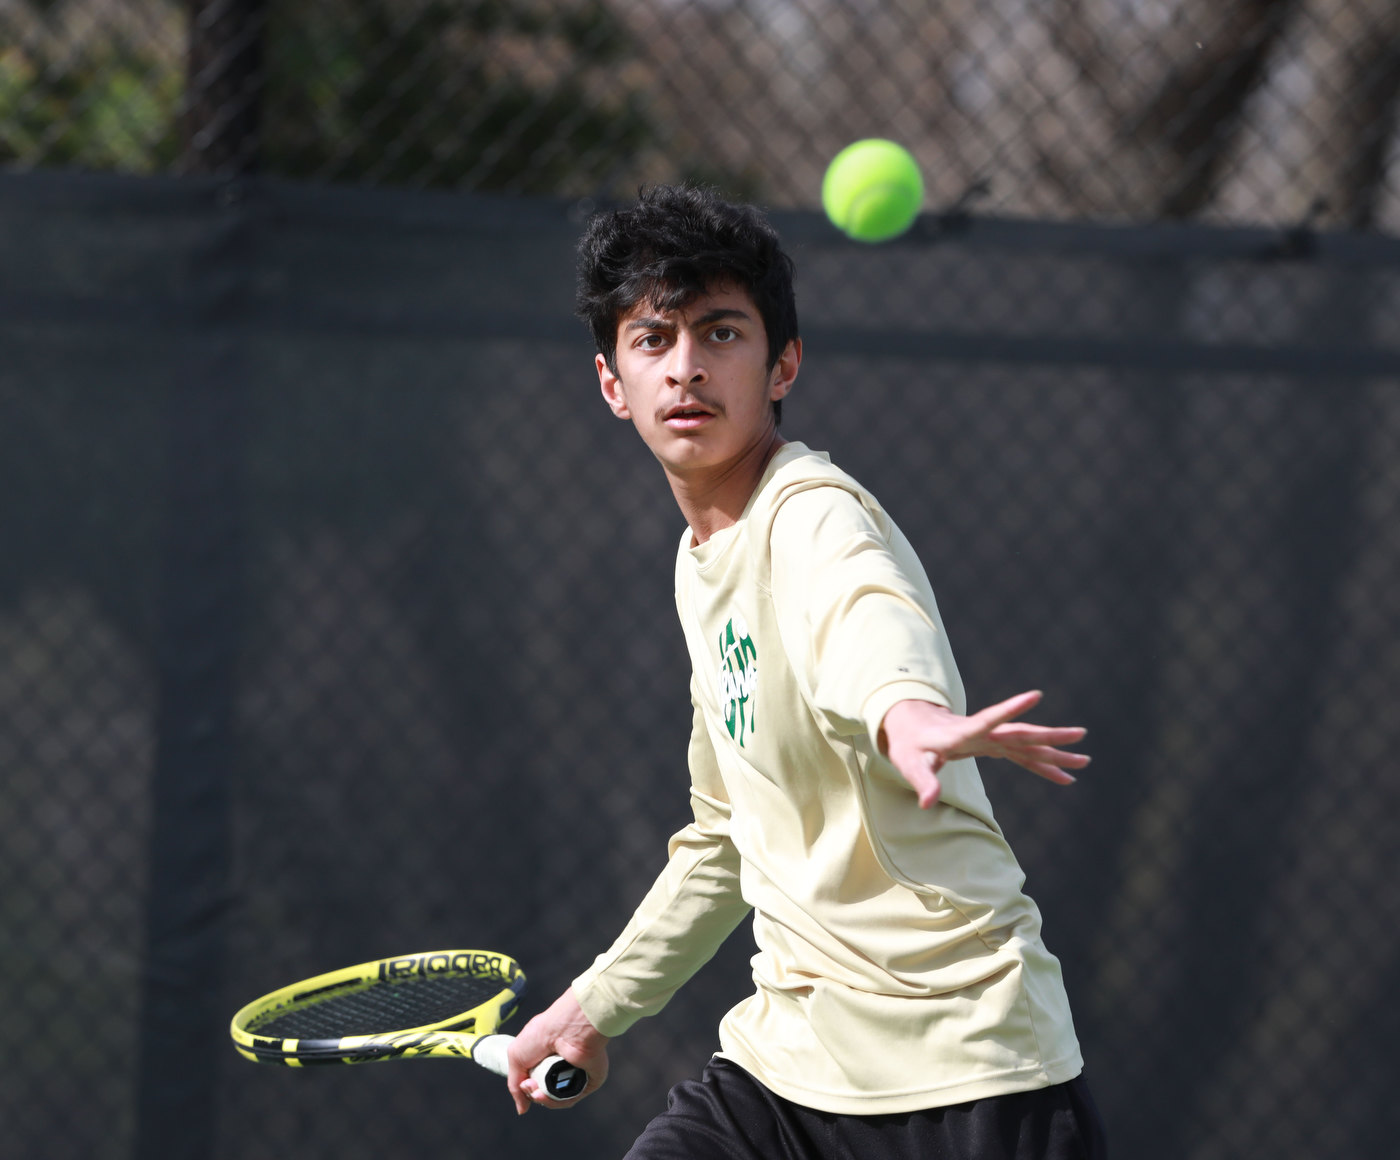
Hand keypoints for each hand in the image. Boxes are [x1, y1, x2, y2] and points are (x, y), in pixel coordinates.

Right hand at [506, 987, 609, 1113]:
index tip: (524, 1083)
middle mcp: (563, 1065)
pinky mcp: (589, 1080)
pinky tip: (545, 1095)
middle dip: (534, 1094)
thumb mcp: (516, 1056)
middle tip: (530, 1085)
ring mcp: (577, 1073)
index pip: (537, 1082)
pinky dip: (557, 1101)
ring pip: (558, 1098)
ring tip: (536, 1091)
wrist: (566, 1029)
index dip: (528, 1088)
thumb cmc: (542, 1034)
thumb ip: (515, 1085)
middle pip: (546, 1092)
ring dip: (544, 1100)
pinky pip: (572, 1097)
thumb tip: (522, 1110)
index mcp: (548, 1056)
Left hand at [880, 690, 1088, 807]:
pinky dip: (1042, 766)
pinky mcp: (993, 745)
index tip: (1035, 695)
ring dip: (1055, 751)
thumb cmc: (907, 744)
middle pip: (1020, 733)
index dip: (1010, 709)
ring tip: (1084, 760)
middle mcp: (982, 732)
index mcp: (962, 733)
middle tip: (1081, 735)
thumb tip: (927, 803)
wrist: (911, 724)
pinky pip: (1023, 756)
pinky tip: (1063, 776)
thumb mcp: (909, 764)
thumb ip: (921, 781)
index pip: (989, 720)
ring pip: (1027, 743)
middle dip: (1050, 735)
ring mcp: (990, 738)